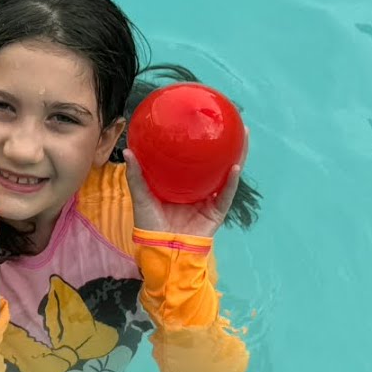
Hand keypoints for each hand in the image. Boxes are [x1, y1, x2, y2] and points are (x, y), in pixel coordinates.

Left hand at [124, 127, 248, 237]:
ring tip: (242, 135)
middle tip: (229, 122)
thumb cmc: (149, 225)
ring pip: (226, 174)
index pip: (191, 160)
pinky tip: (235, 167)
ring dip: (237, 155)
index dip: (197, 143)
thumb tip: (128, 151)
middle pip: (213, 162)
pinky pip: (226, 194)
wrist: (162, 249)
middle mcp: (197, 189)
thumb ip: (136, 176)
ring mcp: (209, 199)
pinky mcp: (216, 212)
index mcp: (180, 184)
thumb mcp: (141, 197)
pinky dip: (231, 182)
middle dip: (223, 143)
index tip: (201, 122)